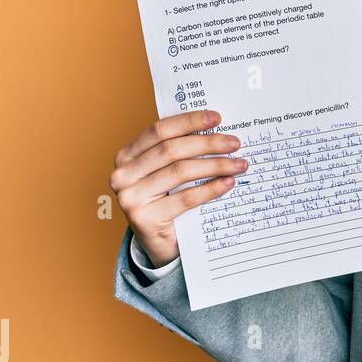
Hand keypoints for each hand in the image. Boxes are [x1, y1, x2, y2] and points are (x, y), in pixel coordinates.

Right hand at [109, 110, 246, 265]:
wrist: (160, 244)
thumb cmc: (168, 202)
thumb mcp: (168, 174)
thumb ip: (180, 152)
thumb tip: (218, 130)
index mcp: (127, 156)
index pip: (159, 130)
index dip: (189, 121)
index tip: (217, 118)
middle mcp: (123, 174)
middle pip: (171, 150)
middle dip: (207, 143)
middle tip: (235, 143)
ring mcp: (130, 197)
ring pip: (180, 172)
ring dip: (215, 165)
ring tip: (238, 164)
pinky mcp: (144, 218)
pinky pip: (185, 198)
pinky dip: (211, 189)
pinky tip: (228, 183)